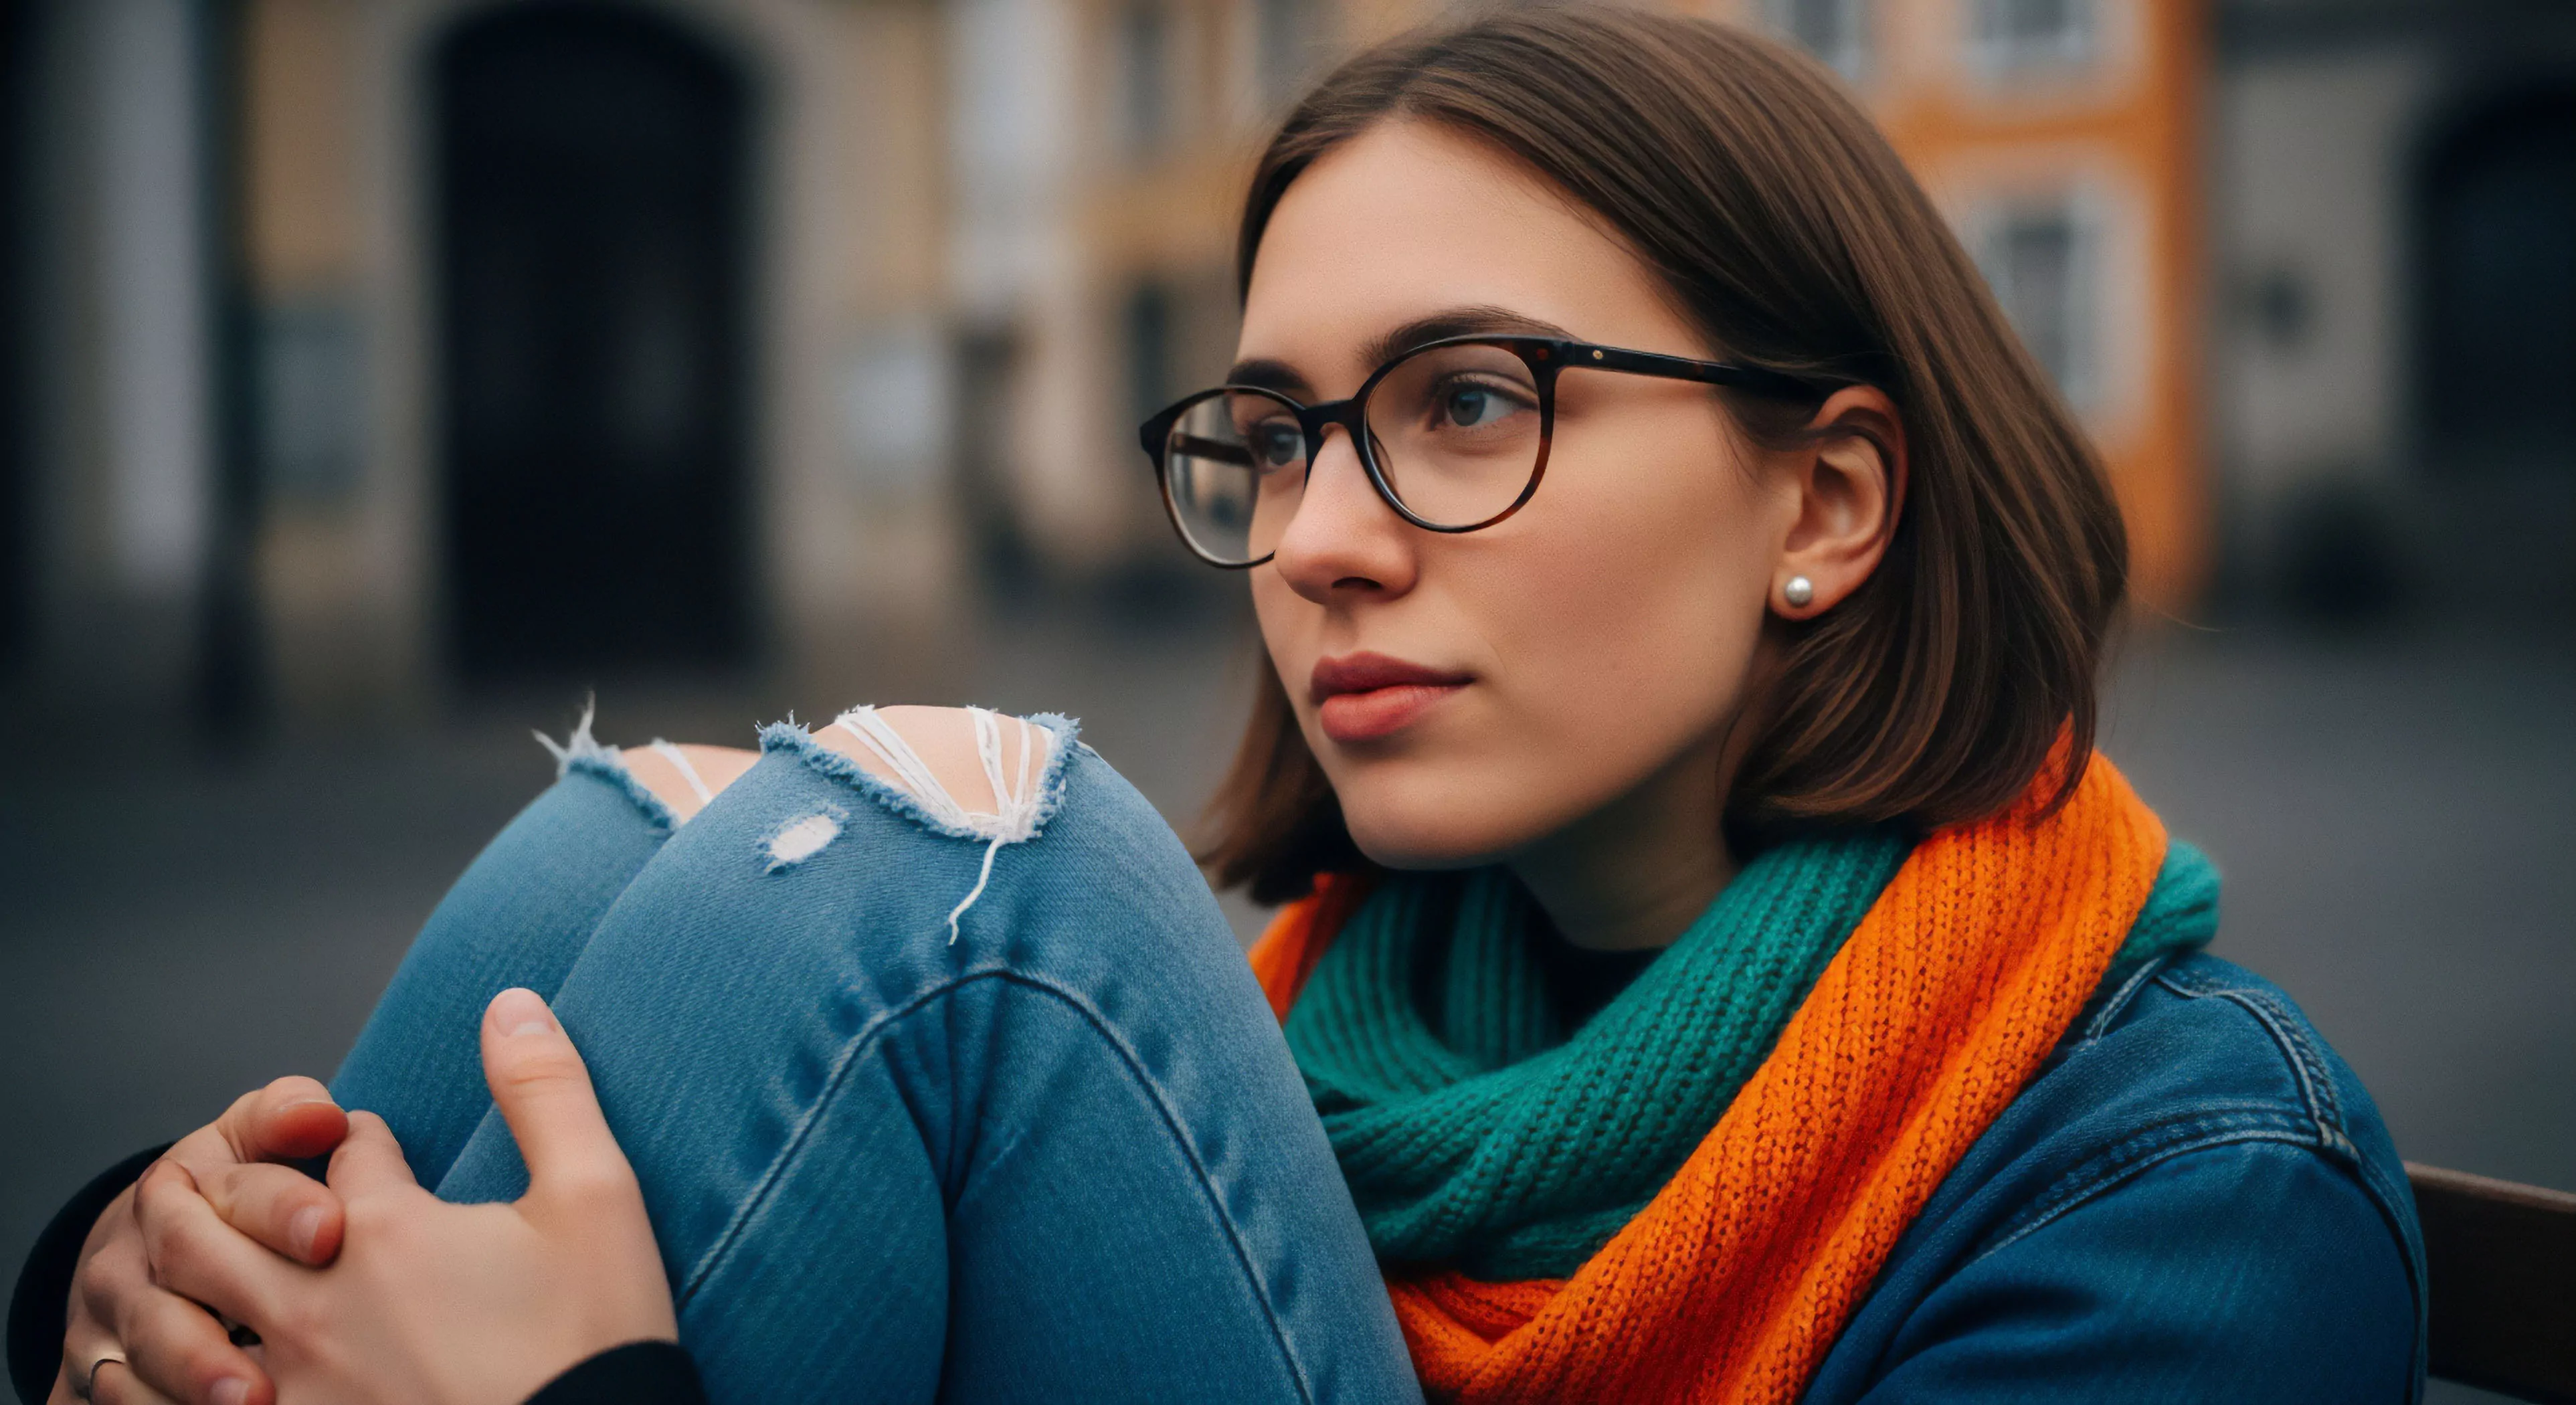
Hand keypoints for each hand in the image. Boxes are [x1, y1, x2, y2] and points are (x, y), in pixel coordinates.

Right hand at [55, 1079, 350, 1404]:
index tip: (331, 1230)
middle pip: (176, 1272)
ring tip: (255, 1399)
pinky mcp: (99, 1376)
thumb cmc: (231, 1196)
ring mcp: (110, 1321)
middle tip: (300, 1331)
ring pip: (144, 1350)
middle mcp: (132, 1254)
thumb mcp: (254, 1142)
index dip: (281, 1208)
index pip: (229, 1192)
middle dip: (234, 1300)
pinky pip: (120, 1399)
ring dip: (196, 1372)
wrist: (143, 1258)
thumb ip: (290, 1116)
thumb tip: (323, 1115)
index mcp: (178, 1185)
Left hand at [135, 990, 677, 1404]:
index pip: (344, 1152)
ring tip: (200, 1267)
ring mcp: (293, 1386)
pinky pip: (189, 1404)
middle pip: (219, 1220)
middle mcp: (318, 1304)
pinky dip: (176, 1377)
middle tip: (253, 1181)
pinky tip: (204, 1371)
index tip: (374, 1145)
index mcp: (388, 1231)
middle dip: (228, 1186)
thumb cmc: (594, 1339)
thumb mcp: (597, 1197)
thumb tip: (510, 1003)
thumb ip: (546, 1091)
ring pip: (184, 1311)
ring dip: (184, 1276)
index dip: (360, 1137)